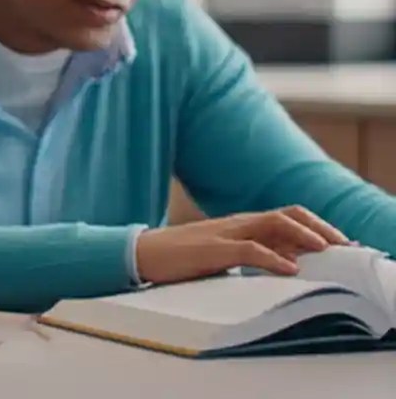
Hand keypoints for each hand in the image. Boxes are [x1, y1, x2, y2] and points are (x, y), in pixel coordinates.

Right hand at [136, 205, 351, 284]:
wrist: (140, 254)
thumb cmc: (179, 258)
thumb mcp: (220, 255)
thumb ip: (249, 255)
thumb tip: (283, 266)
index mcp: (239, 223)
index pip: (286, 216)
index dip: (315, 226)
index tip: (338, 243)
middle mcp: (236, 222)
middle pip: (287, 214)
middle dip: (319, 227)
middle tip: (342, 245)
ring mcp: (224, 233)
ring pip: (274, 224)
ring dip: (304, 237)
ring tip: (326, 250)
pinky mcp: (212, 249)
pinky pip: (249, 249)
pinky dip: (273, 258)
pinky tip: (290, 269)